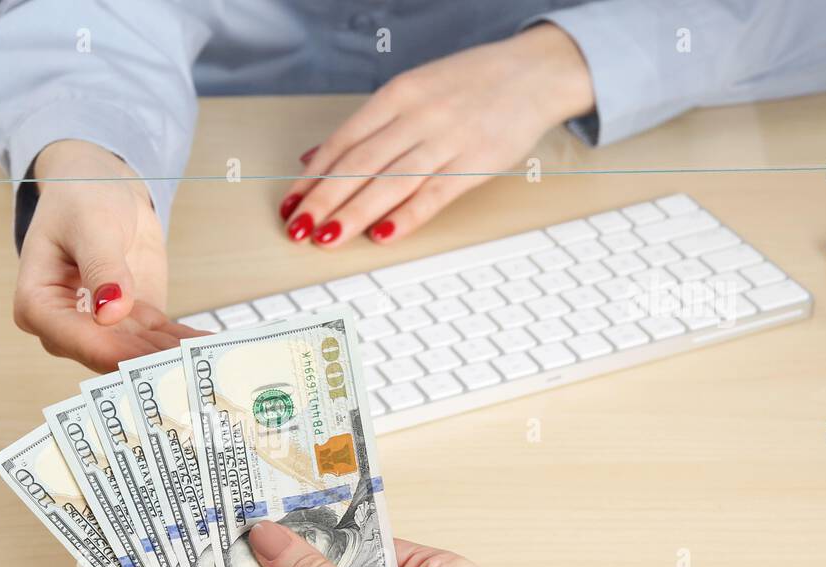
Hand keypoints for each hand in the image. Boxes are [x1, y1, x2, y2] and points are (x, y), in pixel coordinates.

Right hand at [14, 140, 201, 371]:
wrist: (101, 189)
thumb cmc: (81, 198)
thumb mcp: (91, 223)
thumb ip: (102, 267)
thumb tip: (110, 313)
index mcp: (37, 305)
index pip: (80, 340)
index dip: (120, 355)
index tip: (158, 363)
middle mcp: (65, 329)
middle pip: (111, 356)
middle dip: (154, 365)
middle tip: (195, 369)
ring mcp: (99, 332)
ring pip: (139, 356)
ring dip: (175, 360)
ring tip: (214, 363)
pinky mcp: (132, 326)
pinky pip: (159, 342)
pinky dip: (185, 345)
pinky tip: (213, 347)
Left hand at [279, 23, 593, 246]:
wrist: (536, 70)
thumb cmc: (470, 84)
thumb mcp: (413, 90)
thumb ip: (367, 126)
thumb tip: (315, 157)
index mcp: (397, 95)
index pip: (343, 141)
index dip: (313, 176)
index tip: (289, 203)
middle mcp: (418, 115)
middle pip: (360, 163)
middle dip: (324, 199)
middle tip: (298, 228)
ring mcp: (448, 138)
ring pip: (390, 180)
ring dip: (354, 212)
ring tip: (327, 237)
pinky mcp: (477, 160)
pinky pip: (435, 193)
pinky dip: (407, 216)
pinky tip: (383, 234)